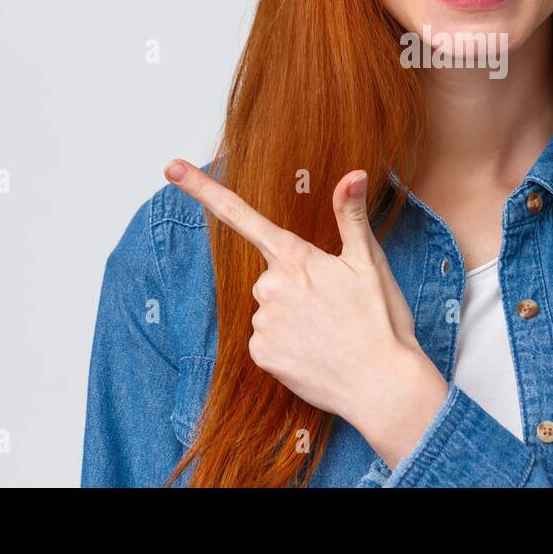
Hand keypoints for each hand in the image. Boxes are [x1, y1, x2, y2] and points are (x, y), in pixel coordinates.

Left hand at [162, 158, 422, 424]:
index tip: (171, 168)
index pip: (241, 215)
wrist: (381, 385)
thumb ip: (350, 215)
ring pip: (269, 310)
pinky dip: (287, 345)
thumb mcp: (369, 261)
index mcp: (294, 257)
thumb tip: (353, 173)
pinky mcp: (260, 355)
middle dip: (296, 286)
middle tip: (334, 307)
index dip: (202, 189)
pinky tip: (314, 352)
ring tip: (329, 333)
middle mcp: (269, 286)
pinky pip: (267, 341)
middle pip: (271, 276)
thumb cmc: (380, 320)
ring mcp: (262, 322)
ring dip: (293, 317)